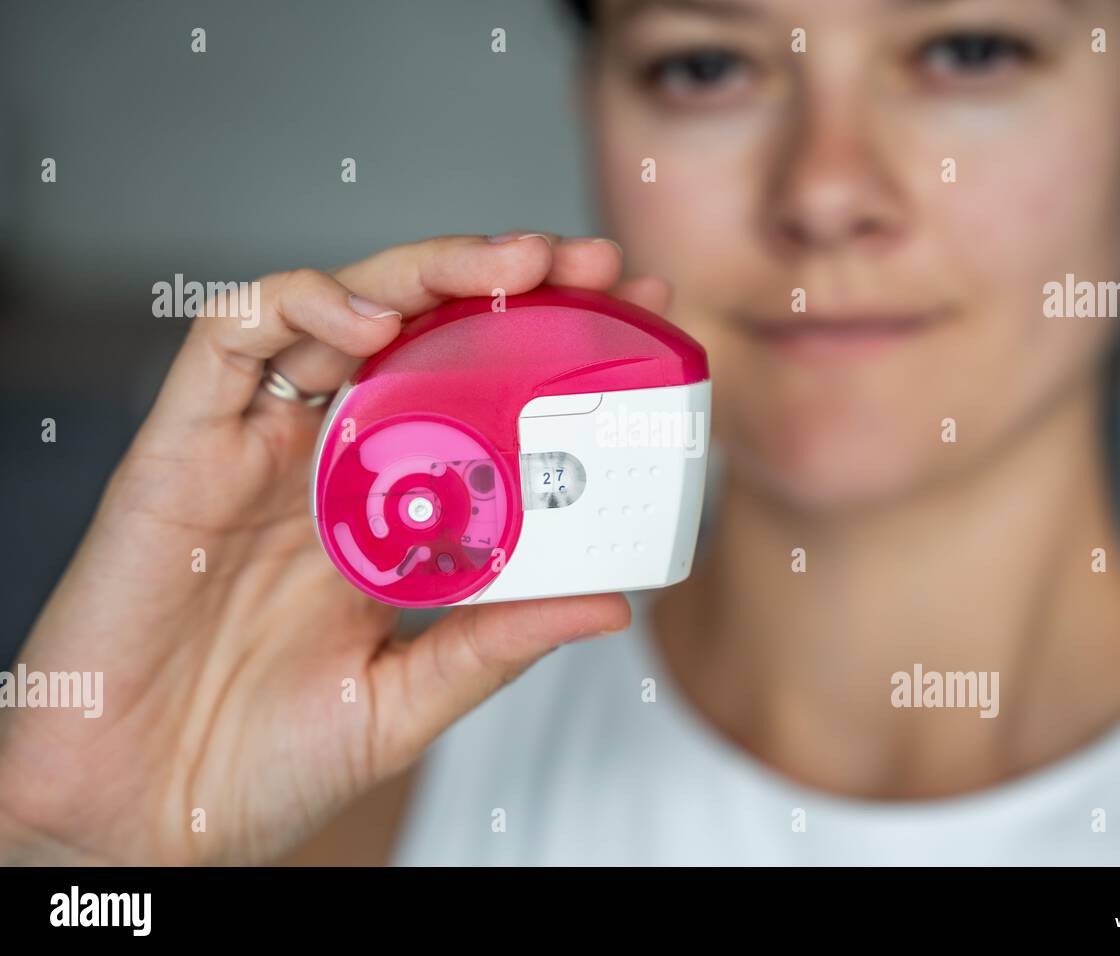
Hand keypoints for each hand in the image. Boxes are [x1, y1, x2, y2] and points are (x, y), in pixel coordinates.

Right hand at [0, 233, 669, 864]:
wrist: (145, 819)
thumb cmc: (262, 763)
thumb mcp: (408, 699)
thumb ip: (497, 642)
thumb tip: (610, 604)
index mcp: (379, 511)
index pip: (470, 392)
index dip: (545, 342)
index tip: (630, 316)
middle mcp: (320, 463)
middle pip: (412, 329)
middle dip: (499, 276)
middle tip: (585, 260)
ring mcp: (252, 449)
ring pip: (332, 306)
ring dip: (422, 268)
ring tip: (511, 267)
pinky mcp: (178, 449)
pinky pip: (229, 339)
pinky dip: (300, 303)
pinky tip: (372, 322)